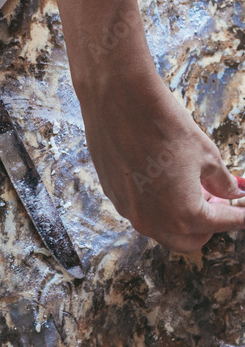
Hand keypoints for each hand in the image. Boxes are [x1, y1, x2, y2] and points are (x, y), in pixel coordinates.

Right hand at [45, 0, 244, 251]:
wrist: (119, 106)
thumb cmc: (165, 128)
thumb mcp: (206, 155)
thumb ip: (221, 182)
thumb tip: (230, 192)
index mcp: (186, 214)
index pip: (224, 224)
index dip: (241, 215)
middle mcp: (155, 221)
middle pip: (190, 241)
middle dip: (207, 226)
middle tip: (217, 201)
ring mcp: (130, 211)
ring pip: (162, 229)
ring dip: (180, 217)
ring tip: (189, 187)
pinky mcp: (114, 197)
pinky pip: (141, 212)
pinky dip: (156, 204)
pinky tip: (161, 177)